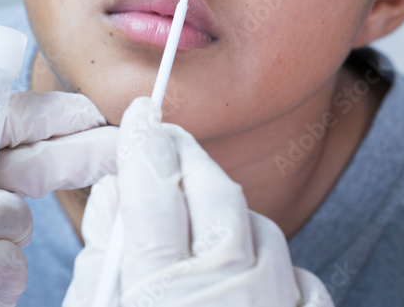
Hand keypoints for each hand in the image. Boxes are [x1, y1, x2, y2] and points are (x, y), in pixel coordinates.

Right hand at [63, 97, 332, 306]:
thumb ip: (104, 251)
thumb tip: (114, 191)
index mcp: (160, 289)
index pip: (154, 185)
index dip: (144, 139)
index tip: (139, 114)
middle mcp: (226, 292)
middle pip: (214, 188)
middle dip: (186, 155)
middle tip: (165, 139)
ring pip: (260, 226)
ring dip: (228, 213)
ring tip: (199, 223)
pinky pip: (299, 276)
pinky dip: (271, 266)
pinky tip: (246, 274)